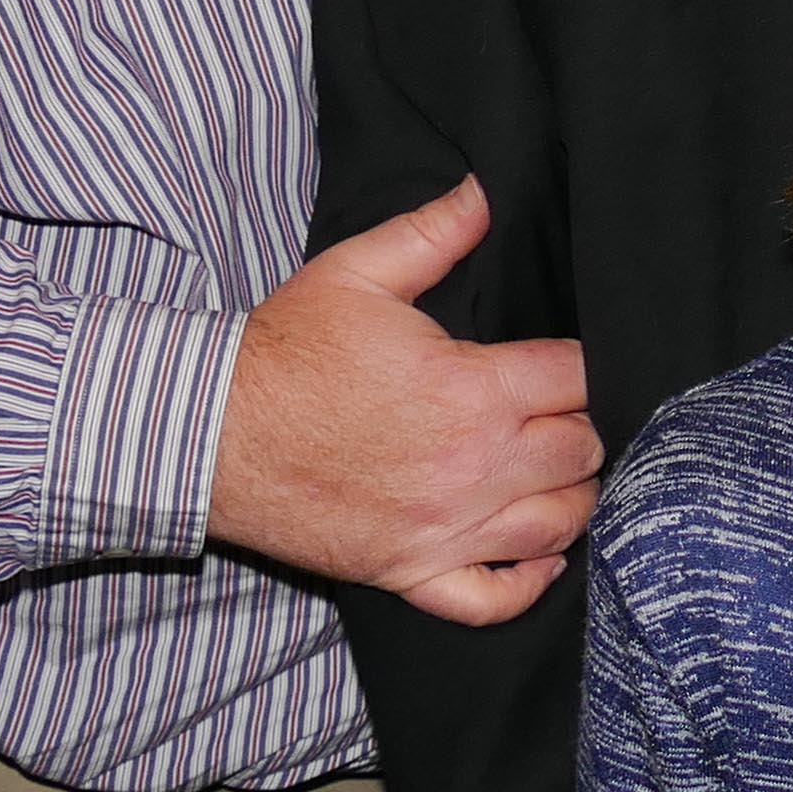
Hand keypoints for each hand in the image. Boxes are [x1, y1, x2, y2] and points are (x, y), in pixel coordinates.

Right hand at [209, 178, 599, 622]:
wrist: (208, 432)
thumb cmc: (281, 353)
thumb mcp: (356, 274)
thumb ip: (432, 234)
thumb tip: (483, 193)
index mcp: (471, 390)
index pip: (578, 379)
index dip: (584, 366)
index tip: (569, 363)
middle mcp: (473, 465)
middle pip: (582, 452)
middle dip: (583, 427)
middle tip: (562, 413)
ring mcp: (445, 527)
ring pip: (559, 524)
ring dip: (574, 496)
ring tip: (561, 473)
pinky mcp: (411, 571)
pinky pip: (494, 598)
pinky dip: (528, 581)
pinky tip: (541, 554)